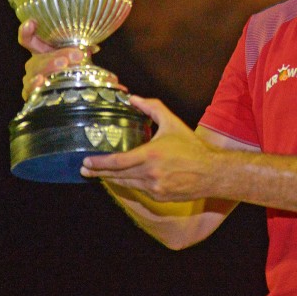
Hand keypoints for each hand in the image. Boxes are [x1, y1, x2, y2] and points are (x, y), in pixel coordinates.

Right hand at [16, 19, 109, 99]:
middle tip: (74, 54)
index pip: (28, 39)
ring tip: (63, 64)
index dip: (27, 30)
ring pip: (35, 71)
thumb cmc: (74, 68)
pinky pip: (29, 89)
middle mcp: (34, 63)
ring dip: (50, 66)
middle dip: (56, 54)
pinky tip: (41, 81)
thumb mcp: (79, 56)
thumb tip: (94, 48)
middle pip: (38, 57)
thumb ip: (83, 49)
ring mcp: (31, 78)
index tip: (32, 22)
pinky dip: (34, 85)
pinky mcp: (31, 93)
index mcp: (41, 50)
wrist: (75, 89)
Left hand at [80, 95, 220, 200]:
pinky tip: (122, 180)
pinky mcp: (159, 197)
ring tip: (100, 175)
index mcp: (150, 155)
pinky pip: (138, 190)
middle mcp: (149, 174)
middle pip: (117, 175)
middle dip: (99, 173)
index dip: (99, 163)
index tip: (87, 162)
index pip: (117, 162)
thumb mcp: (172, 123)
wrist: (211, 173)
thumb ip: (152, 108)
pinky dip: (129, 184)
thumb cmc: (192, 147)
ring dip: (112, 180)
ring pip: (126, 184)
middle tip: (85, 170)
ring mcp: (154, 188)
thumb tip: (133, 98)